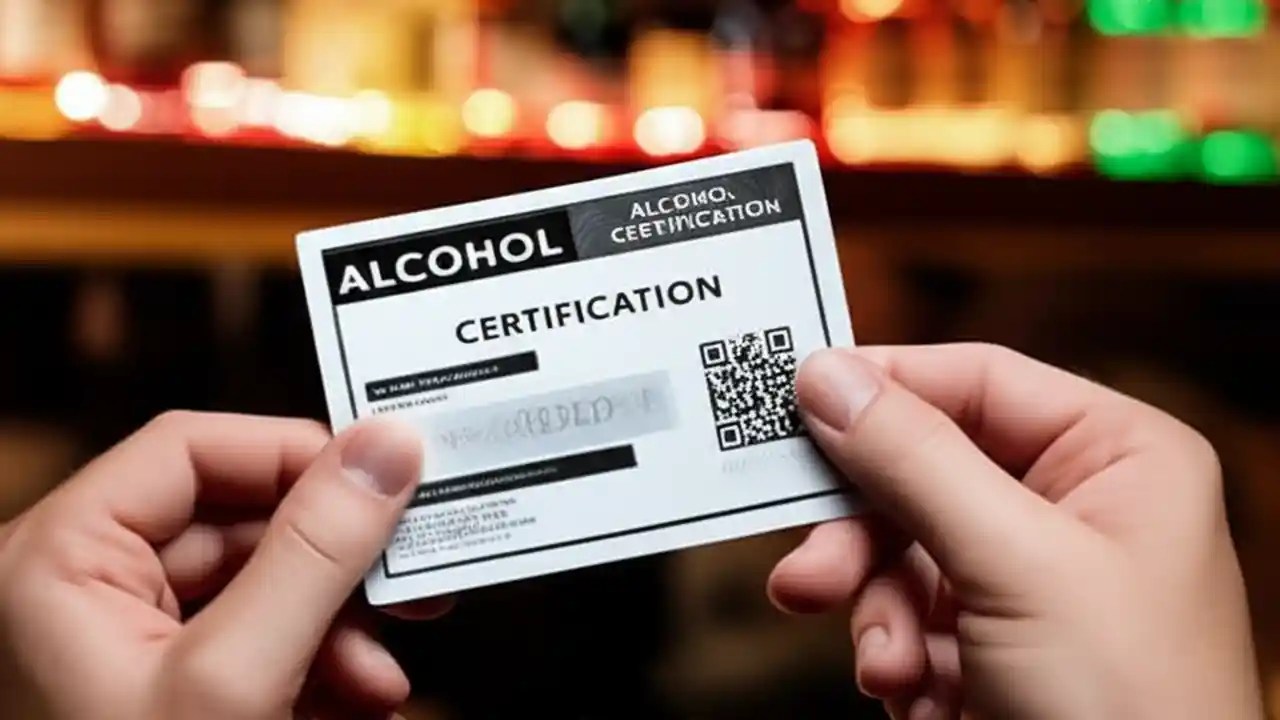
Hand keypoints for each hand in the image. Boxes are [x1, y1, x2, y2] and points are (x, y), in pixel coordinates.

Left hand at [0, 412, 450, 719]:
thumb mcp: (237, 681)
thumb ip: (316, 555)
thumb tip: (384, 451)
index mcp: (58, 560)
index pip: (193, 449)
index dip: (297, 456)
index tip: (384, 482)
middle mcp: (83, 587)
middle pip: (239, 518)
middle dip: (335, 564)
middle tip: (412, 577)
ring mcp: (123, 640)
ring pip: (259, 584)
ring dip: (338, 625)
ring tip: (383, 680)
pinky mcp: (164, 686)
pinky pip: (256, 640)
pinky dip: (316, 665)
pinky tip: (358, 700)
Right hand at [768, 344, 1263, 719]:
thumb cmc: (1135, 709)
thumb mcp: (1017, 565)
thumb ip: (915, 460)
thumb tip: (829, 377)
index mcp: (1117, 458)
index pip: (977, 382)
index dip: (885, 385)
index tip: (796, 396)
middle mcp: (1072, 509)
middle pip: (921, 471)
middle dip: (863, 532)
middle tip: (811, 568)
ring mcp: (1027, 580)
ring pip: (899, 550)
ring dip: (875, 609)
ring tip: (886, 666)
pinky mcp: (990, 644)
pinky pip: (902, 616)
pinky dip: (892, 655)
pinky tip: (913, 693)